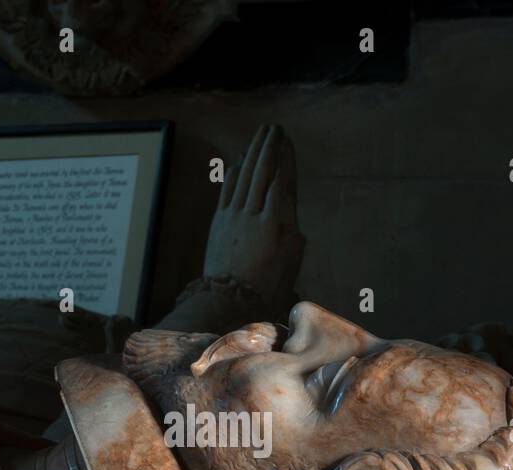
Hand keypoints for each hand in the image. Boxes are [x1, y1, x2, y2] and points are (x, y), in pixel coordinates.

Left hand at [202, 124, 305, 311]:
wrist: (229, 298)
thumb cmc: (267, 284)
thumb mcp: (290, 260)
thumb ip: (293, 231)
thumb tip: (291, 213)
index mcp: (275, 223)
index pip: (281, 181)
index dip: (285, 159)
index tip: (288, 142)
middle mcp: (253, 214)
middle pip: (262, 172)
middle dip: (268, 147)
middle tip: (274, 129)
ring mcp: (234, 216)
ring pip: (244, 176)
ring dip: (252, 153)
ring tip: (260, 136)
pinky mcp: (219, 221)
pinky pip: (227, 190)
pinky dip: (234, 173)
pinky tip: (238, 162)